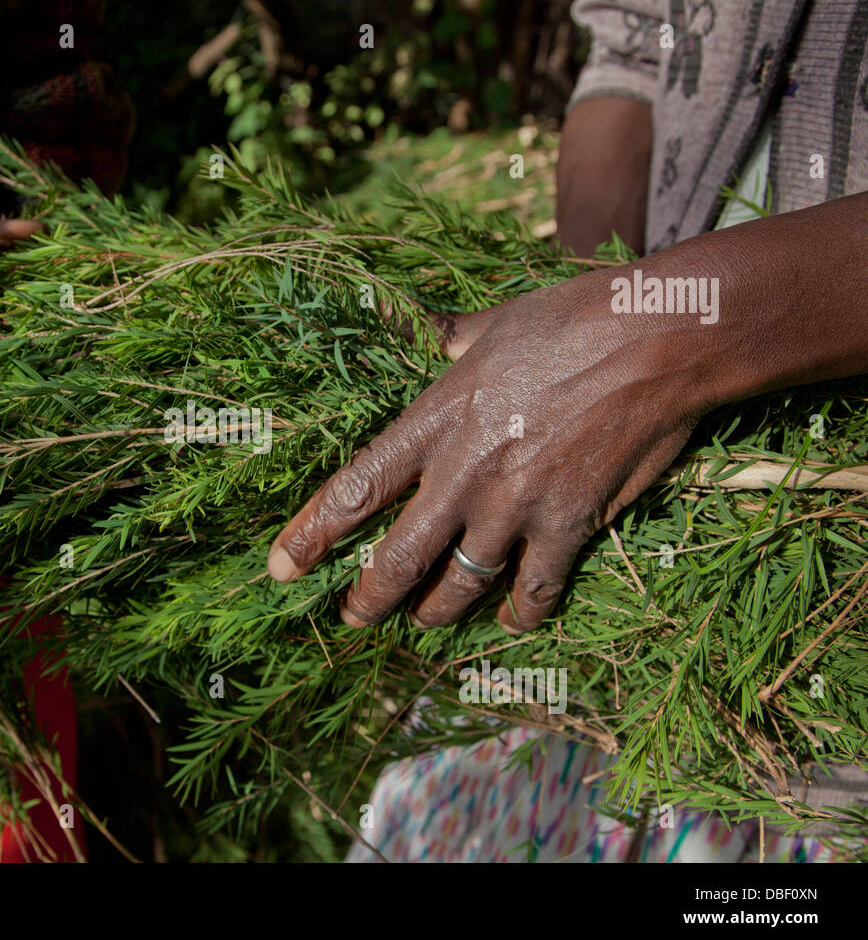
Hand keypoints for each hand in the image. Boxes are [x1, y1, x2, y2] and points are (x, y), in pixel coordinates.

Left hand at [266, 264, 705, 632]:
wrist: (659, 337)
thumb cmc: (572, 317)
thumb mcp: (491, 322)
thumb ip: (448, 339)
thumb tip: (425, 329)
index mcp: (434, 420)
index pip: (355, 488)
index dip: (312, 534)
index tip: (281, 567)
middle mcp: (465, 473)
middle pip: (398, 558)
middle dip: (367, 599)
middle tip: (352, 618)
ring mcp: (517, 505)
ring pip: (460, 585)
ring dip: (435, 612)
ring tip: (422, 621)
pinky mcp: (570, 525)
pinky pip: (535, 590)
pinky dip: (520, 614)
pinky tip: (511, 622)